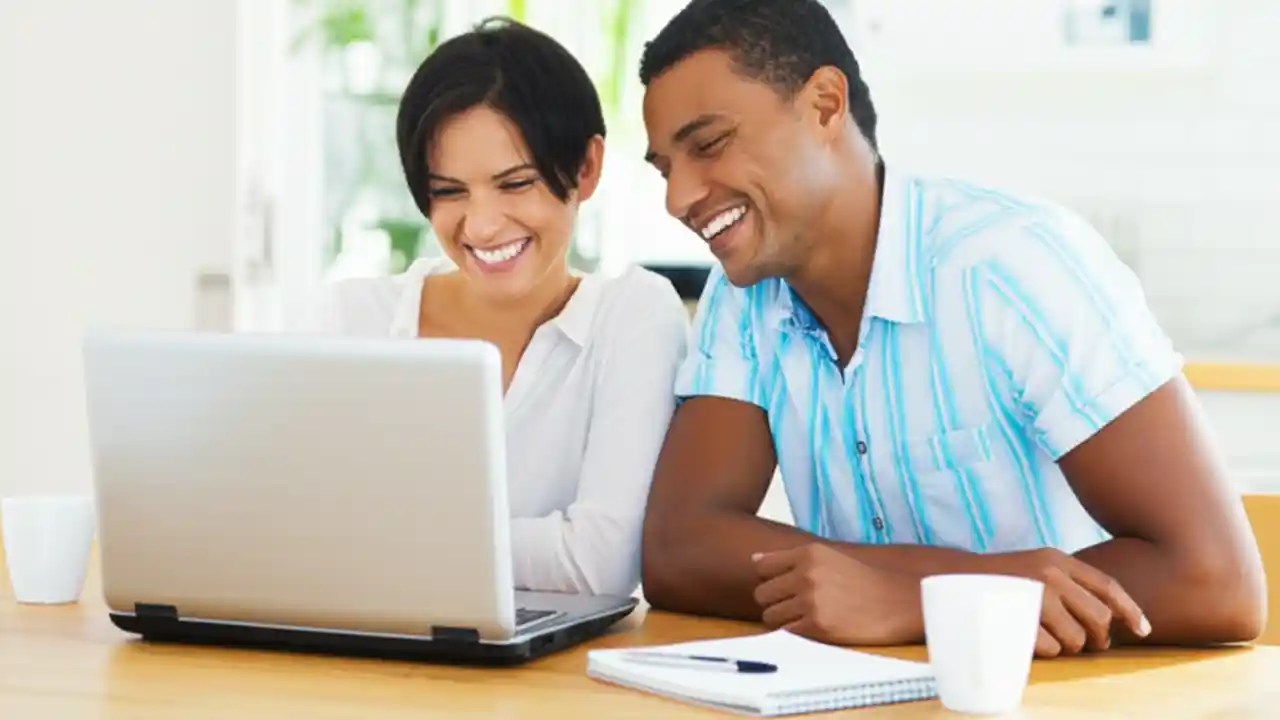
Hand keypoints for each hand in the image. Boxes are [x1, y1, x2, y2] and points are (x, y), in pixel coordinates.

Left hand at [752, 544, 919, 645]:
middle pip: (761, 593)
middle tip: (796, 608)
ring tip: (806, 619)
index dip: (770, 581)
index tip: (785, 588)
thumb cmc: (863, 581)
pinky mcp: (818, 626)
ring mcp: (812, 600)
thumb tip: (754, 561)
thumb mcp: (829, 557)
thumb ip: (791, 559)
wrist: (900, 602)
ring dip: (782, 621)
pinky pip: (786, 633)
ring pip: (770, 616)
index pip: (762, 568)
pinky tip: (815, 629)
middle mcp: (807, 574)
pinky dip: (795, 634)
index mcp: (809, 553)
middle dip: (774, 603)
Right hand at [984, 548, 1150, 656]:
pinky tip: (1027, 639)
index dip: (1131, 610)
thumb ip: (1069, 583)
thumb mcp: (1035, 568)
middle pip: (1099, 618)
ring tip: (1046, 637)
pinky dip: (1043, 651)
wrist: (949, 581)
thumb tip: (1110, 616)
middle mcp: (1050, 574)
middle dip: (1096, 637)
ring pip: (1077, 639)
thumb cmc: (998, 581)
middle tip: (1085, 642)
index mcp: (1056, 559)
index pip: (1107, 586)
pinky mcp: (1020, 617)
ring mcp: (1034, 596)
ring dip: (1067, 646)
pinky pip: (1051, 649)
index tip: (1143, 630)